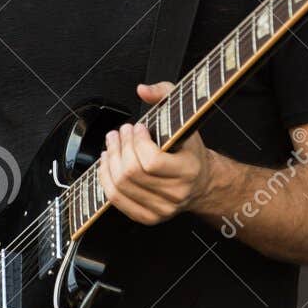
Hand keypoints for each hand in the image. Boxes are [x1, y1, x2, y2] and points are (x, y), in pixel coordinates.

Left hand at [98, 82, 213, 225]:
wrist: (201, 182)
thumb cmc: (189, 150)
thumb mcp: (184, 118)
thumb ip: (165, 94)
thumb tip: (142, 90)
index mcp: (188, 170)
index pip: (152, 161)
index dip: (137, 142)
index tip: (137, 128)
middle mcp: (176, 193)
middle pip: (132, 173)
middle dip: (119, 148)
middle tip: (119, 133)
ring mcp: (161, 209)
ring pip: (121, 185)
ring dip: (109, 160)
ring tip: (111, 144)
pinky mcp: (148, 217)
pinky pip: (116, 199)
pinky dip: (106, 178)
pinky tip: (107, 163)